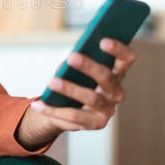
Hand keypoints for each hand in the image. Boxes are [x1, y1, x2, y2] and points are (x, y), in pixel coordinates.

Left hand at [15, 39, 137, 149]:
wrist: (65, 108)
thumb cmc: (73, 79)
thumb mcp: (74, 68)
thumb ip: (76, 61)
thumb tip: (69, 61)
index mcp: (117, 72)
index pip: (127, 59)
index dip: (119, 49)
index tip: (103, 40)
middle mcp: (117, 92)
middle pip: (108, 78)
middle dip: (90, 67)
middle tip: (72, 57)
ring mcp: (108, 110)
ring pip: (92, 98)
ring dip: (71, 89)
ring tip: (52, 81)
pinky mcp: (95, 124)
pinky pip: (74, 117)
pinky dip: (53, 110)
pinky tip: (37, 104)